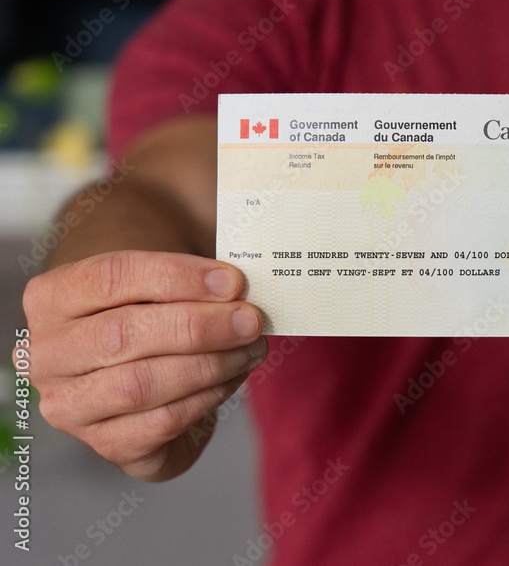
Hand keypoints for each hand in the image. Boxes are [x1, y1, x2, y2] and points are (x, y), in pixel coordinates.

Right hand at [21, 250, 267, 480]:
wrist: (145, 357)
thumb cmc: (153, 306)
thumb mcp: (161, 277)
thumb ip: (191, 276)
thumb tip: (238, 284)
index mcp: (50, 297)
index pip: (110, 277)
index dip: (177, 277)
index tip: (231, 281)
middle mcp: (47, 355)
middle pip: (121, 335)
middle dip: (198, 326)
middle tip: (249, 319)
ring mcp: (69, 406)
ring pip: (140, 385)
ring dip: (209, 364)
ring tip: (250, 347)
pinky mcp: (107, 444)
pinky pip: (162, 422)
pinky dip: (208, 396)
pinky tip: (233, 376)